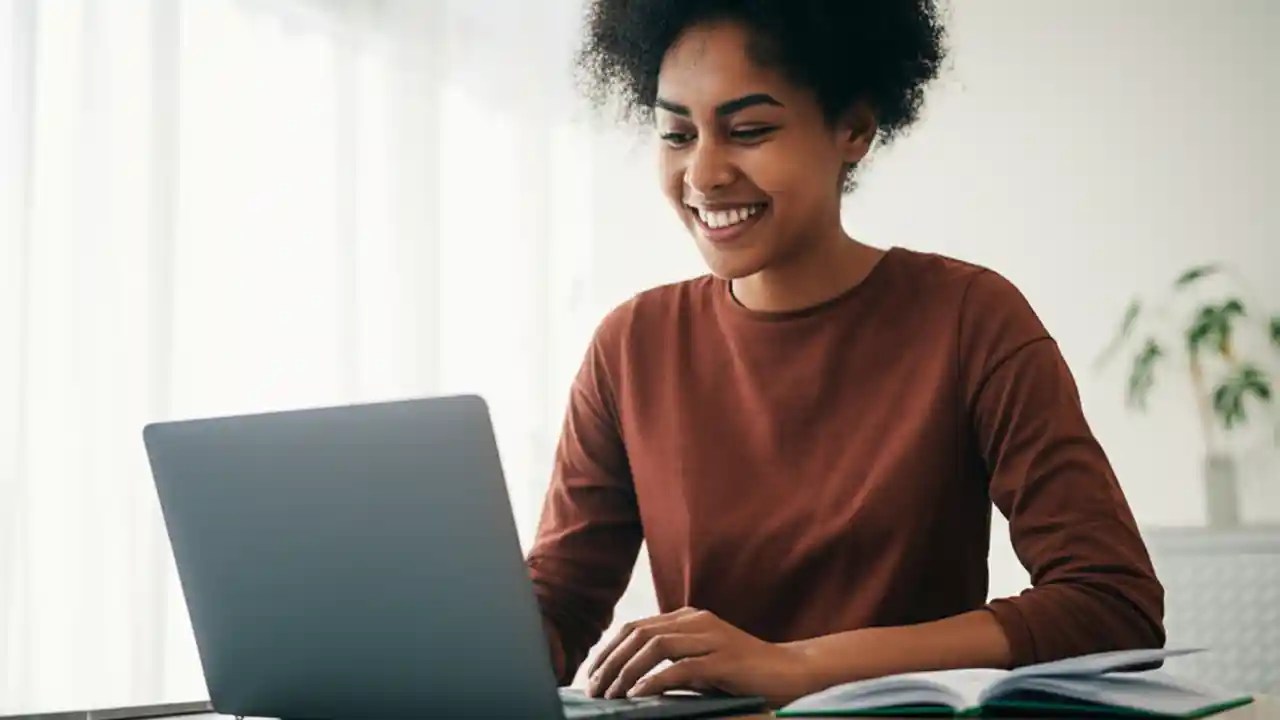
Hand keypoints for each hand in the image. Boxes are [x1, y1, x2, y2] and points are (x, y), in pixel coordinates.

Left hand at [584, 607, 815, 705]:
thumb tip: (628, 682)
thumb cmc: (742, 674)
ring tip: (613, 694)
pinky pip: (681, 667)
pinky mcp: (724, 660)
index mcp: (687, 618)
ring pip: (655, 646)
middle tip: (595, 689)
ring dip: (628, 671)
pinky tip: (640, 696)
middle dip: (611, 662)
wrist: (790, 673)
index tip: (593, 675)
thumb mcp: (699, 665)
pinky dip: (655, 681)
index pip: (636, 628)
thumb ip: (670, 664)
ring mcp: (711, 638)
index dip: (609, 650)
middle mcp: (696, 622)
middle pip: (639, 634)